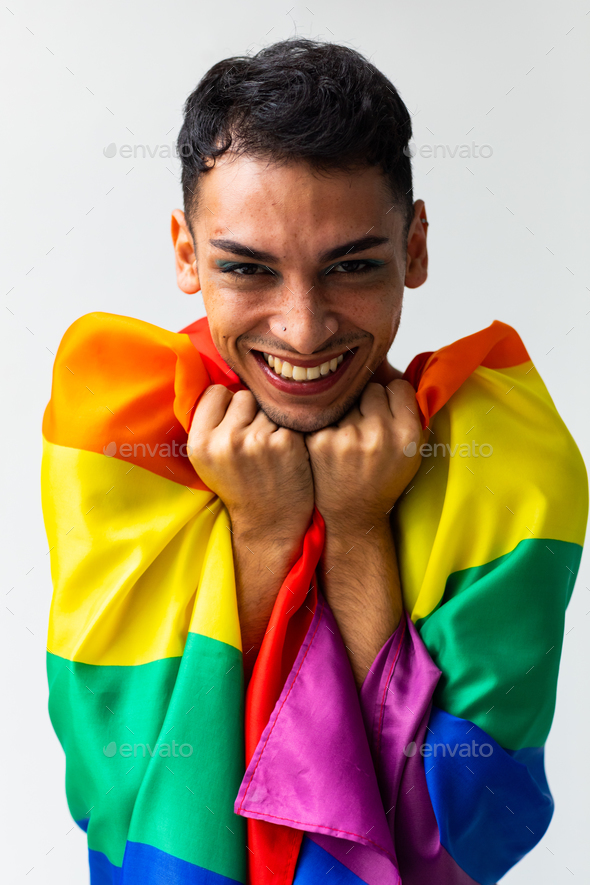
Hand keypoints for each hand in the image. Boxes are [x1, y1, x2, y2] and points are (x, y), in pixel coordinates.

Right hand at [187, 386, 314, 669]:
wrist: (272, 525)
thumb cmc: (242, 486)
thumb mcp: (210, 459)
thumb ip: (211, 422)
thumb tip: (221, 374)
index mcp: (200, 443)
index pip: (215, 392)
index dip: (228, 406)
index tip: (235, 427)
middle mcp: (225, 441)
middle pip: (243, 395)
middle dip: (252, 412)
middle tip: (256, 442)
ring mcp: (257, 440)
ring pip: (268, 404)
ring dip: (273, 419)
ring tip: (272, 449)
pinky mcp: (286, 442)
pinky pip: (290, 416)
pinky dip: (292, 429)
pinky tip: (290, 452)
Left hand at [305, 380, 421, 534]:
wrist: (352, 514)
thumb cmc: (383, 479)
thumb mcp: (412, 452)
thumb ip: (411, 414)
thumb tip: (398, 372)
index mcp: (408, 435)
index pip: (399, 387)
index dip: (393, 398)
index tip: (388, 411)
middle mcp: (379, 434)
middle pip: (373, 388)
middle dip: (369, 402)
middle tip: (366, 424)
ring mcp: (347, 437)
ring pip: (348, 398)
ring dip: (348, 411)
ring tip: (350, 436)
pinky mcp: (320, 440)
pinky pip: (327, 412)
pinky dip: (329, 423)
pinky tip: (333, 443)